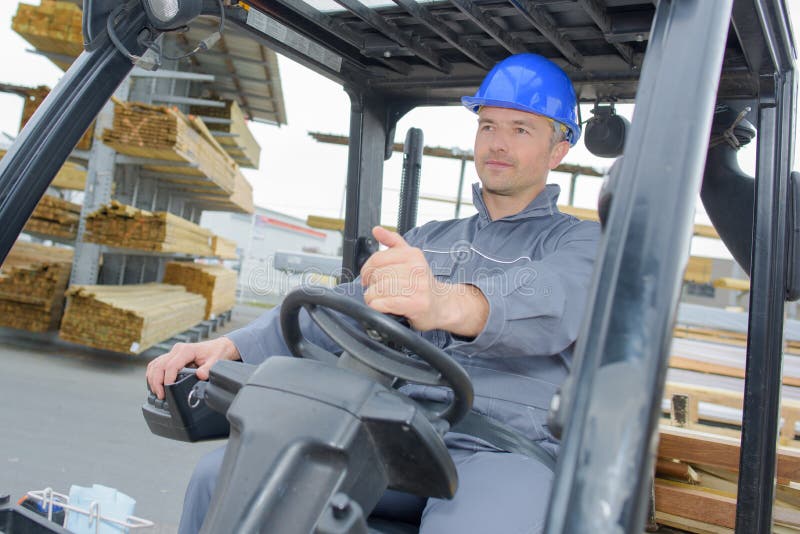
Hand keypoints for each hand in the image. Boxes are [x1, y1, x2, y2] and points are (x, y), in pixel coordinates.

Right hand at [146, 336, 239, 399]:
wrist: (218, 347)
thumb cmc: (216, 353)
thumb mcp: (216, 361)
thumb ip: (208, 369)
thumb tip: (200, 375)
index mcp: (186, 350)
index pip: (171, 365)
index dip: (167, 379)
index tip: (167, 390)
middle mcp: (177, 350)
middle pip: (159, 365)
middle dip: (157, 382)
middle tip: (160, 395)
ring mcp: (173, 353)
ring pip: (155, 365)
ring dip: (153, 379)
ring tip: (157, 392)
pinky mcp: (171, 357)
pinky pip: (157, 364)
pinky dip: (153, 374)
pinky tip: (155, 384)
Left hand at [360, 226, 488, 335]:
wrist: (443, 304)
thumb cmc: (422, 282)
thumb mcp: (411, 257)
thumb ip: (393, 242)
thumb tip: (377, 229)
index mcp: (413, 255)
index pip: (378, 259)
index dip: (366, 269)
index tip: (366, 277)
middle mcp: (417, 269)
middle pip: (379, 275)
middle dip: (370, 285)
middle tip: (373, 290)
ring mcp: (418, 287)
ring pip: (381, 289)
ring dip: (372, 297)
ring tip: (376, 299)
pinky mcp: (417, 304)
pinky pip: (387, 303)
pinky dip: (378, 306)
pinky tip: (381, 306)